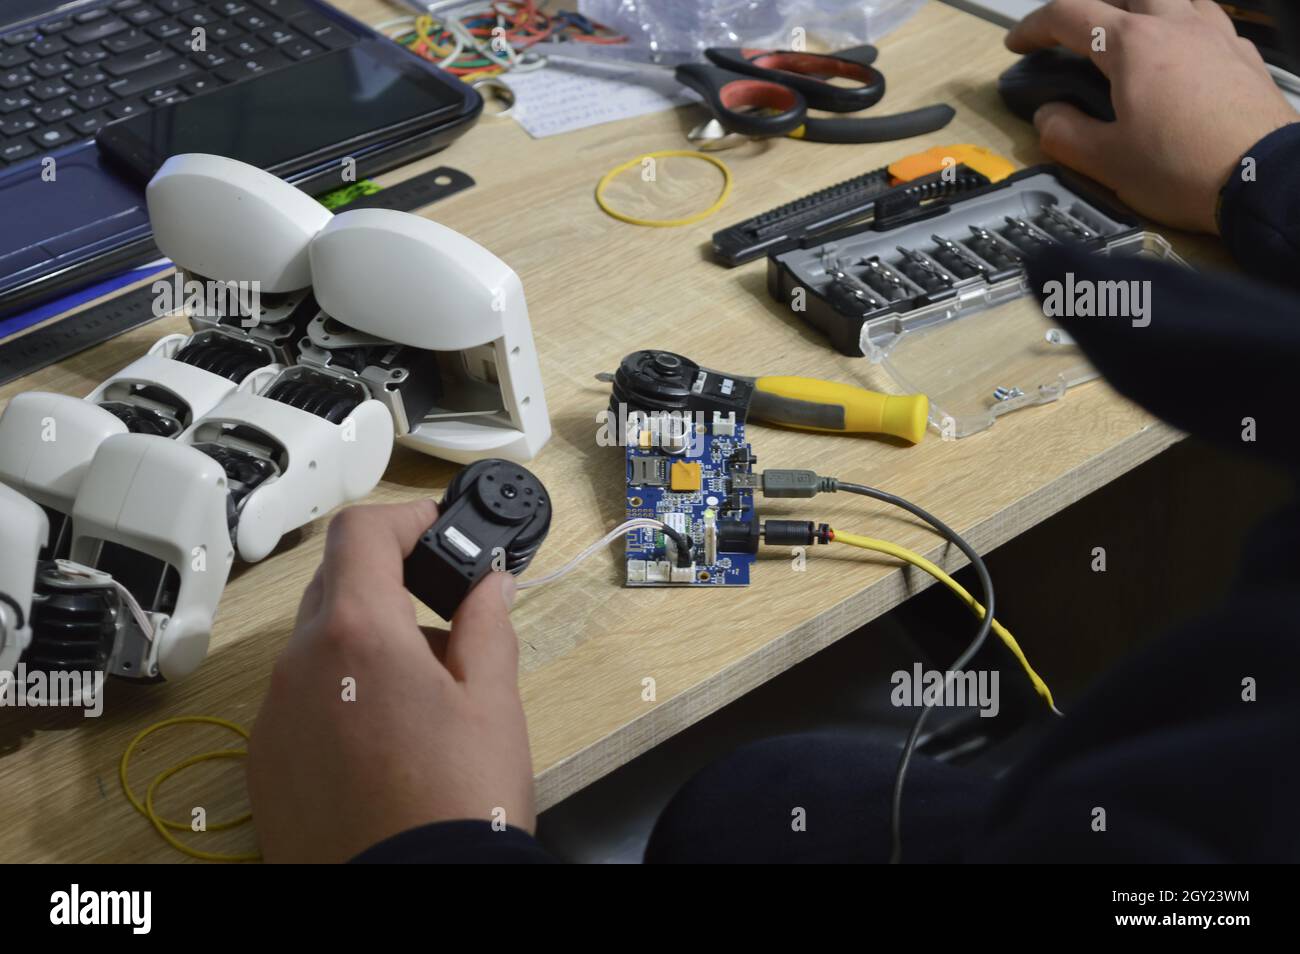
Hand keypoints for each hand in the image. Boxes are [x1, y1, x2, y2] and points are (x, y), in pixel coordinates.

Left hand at [247, 499, 532, 862]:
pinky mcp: (265, 759)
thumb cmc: (456, 805)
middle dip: (388, 582)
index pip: (362, 532)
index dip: (404, 516)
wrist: (410, 893)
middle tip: (442, 611)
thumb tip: (488, 585)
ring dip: (363, 640)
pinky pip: (297, 697)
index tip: (435, 527)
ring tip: (421, 688)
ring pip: (315, 642)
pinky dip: (336, 690)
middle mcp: (299, 664)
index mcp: (358, 634)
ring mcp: (273, 714)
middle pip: (335, 583)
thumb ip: (487, 625)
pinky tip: (381, 731)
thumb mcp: (493, 702)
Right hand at [1007, 0, 1298, 232]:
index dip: (1034, 27)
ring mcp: (1215, 35)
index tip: (1017, 45)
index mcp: (1134, 45)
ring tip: (1127, 35)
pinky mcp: (1243, 55)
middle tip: (1073, 35)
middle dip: (1091, 8)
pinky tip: (1178, 54)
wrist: (1262, 180)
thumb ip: (1065, 134)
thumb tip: (1048, 116)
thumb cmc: (1183, 167)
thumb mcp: (1106, 161)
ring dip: (1140, 8)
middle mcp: (1176, 25)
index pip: (1070, 16)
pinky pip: (1206, 21)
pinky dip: (1181, 27)